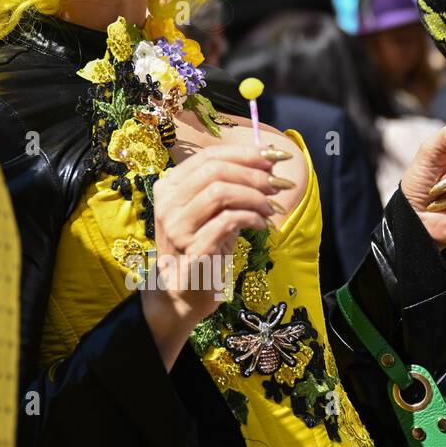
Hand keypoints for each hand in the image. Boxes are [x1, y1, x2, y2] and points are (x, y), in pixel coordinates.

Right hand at [142, 144, 284, 367]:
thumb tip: (267, 160)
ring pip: (220, 192)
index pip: (208, 157)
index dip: (244, 153)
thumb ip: (229, 186)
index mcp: (169, 186)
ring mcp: (177, 227)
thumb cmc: (201, 247)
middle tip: (278, 184)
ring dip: (255, 196)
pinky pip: (228, 221)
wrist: (182, 293)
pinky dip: (252, 218)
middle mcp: (167, 203)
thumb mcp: (211, 212)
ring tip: (271, 208)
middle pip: (215, 171)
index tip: (275, 157)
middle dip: (253, 174)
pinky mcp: (193, 249)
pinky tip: (263, 225)